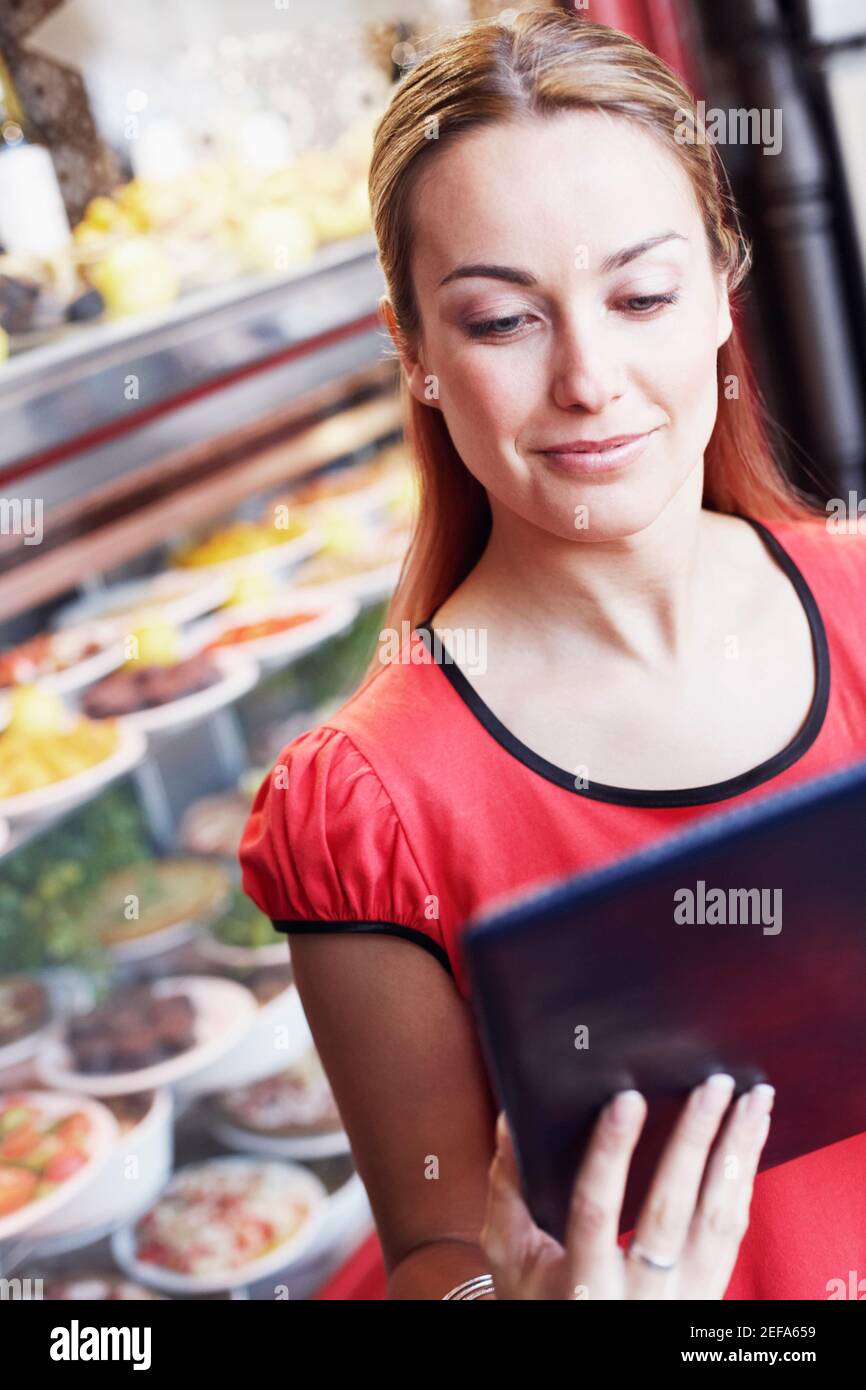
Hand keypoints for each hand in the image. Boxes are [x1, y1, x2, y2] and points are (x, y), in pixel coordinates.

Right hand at [480, 1073, 773, 1298]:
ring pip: (717, 1220)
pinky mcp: (711, 1292)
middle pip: (670, 1210)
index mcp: (583, 1282)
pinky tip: (752, 1139)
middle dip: (694, 1140)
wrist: (596, 1362)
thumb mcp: (512, 1259)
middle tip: (713, 1085)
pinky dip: (744, 1180)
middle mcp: (640, 1294)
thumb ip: (509, 1192)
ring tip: (755, 1098)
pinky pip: (734, 1233)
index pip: (596, 1210)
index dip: (610, 1153)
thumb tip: (511, 1123)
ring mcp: (684, 1296)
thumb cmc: (546, 1302)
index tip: (627, 1100)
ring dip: (738, 1152)